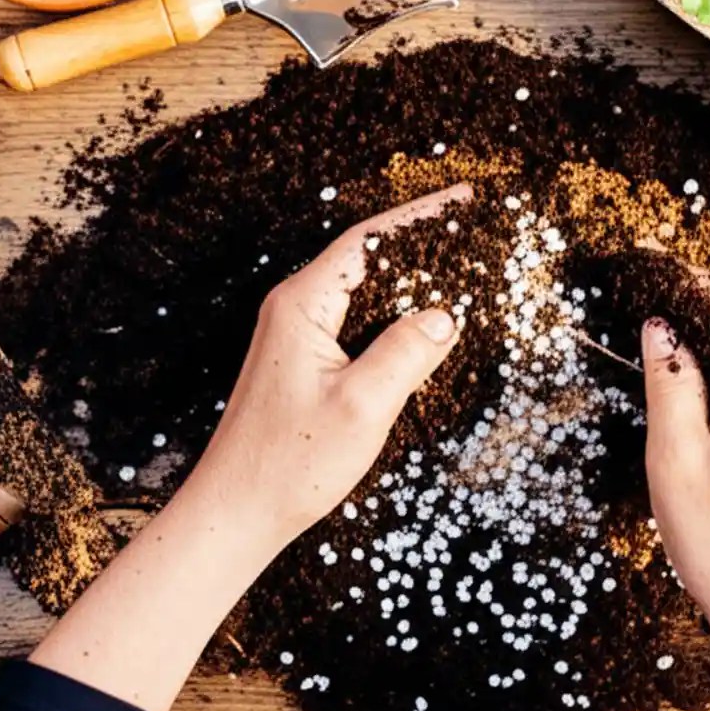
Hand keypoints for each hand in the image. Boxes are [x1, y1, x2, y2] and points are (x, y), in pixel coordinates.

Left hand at [196, 183, 472, 540]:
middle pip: (367, 260)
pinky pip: (358, 326)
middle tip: (472, 231)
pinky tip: (423, 330)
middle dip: (420, 244)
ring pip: (365, 295)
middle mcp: (295, 311)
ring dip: (410, 284)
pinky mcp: (305, 365)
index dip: (420, 217)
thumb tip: (444, 315)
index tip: (463, 198)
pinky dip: (394, 320)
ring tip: (460, 272)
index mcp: (302, 306)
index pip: (369, 241)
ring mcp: (298, 338)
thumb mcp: (361, 406)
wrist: (237, 511)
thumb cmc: (288, 464)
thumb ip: (405, 353)